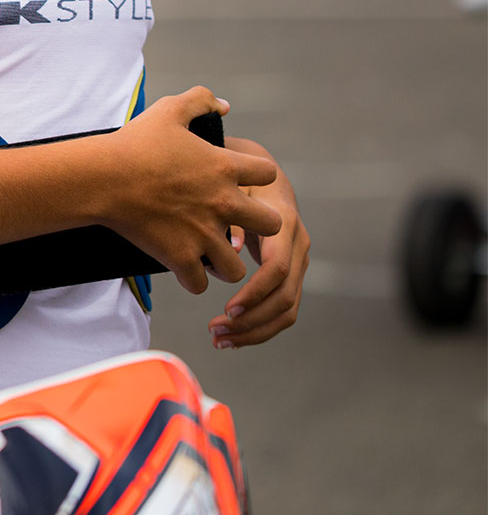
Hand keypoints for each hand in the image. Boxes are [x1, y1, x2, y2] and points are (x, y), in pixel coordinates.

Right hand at [101, 87, 282, 294]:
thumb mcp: (168, 110)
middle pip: (271, 225)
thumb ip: (201, 100)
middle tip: (234, 226)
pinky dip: (192, 280)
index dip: (256, 179)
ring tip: (209, 257)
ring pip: (236, 266)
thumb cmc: (133, 143)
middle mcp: (224, 203)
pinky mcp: (179, 256)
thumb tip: (225, 105)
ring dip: (224, 263)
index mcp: (225, 167)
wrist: (102, 177)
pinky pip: (199, 283)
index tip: (238, 182)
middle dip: (256, 228)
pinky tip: (182, 270)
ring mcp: (203, 234)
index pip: (268, 176)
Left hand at [208, 137, 308, 348]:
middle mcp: (298, 248)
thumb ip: (233, 213)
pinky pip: (281, 309)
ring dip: (255, 330)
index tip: (227, 308)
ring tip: (220, 339)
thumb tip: (234, 248)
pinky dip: (259, 327)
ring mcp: (298, 264)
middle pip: (285, 298)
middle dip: (251, 320)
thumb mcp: (233, 186)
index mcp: (284, 226)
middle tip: (216, 330)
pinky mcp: (290, 275)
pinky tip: (231, 336)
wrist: (263, 175)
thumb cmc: (240, 180)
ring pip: (287, 310)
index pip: (277, 269)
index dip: (255, 292)